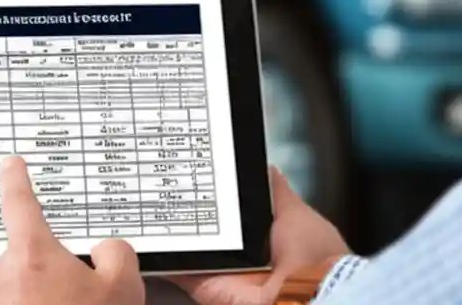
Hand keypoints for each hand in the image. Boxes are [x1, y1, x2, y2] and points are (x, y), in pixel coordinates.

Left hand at [0, 156, 144, 304]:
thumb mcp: (123, 287)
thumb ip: (116, 253)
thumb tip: (107, 249)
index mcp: (33, 255)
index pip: (19, 203)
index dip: (15, 180)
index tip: (9, 166)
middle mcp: (1, 278)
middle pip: (23, 259)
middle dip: (47, 274)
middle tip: (77, 297)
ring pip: (14, 293)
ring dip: (35, 302)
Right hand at [167, 167, 350, 304]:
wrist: (307, 295)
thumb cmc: (312, 256)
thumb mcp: (296, 213)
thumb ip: (276, 193)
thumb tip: (267, 168)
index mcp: (266, 235)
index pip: (233, 213)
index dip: (216, 196)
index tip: (196, 175)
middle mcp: (244, 255)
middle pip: (208, 229)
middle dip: (188, 210)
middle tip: (166, 186)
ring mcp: (224, 271)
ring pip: (189, 249)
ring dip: (170, 232)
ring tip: (151, 204)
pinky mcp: (206, 286)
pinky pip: (178, 270)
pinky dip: (161, 258)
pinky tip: (149, 236)